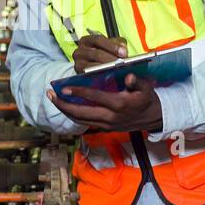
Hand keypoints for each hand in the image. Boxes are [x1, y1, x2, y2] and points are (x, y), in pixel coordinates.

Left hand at [47, 73, 162, 132]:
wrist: (154, 119)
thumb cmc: (147, 99)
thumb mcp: (146, 88)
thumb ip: (136, 81)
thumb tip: (128, 76)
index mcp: (119, 104)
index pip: (95, 97)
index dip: (78, 92)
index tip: (64, 88)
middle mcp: (110, 117)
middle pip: (81, 113)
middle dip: (63, 105)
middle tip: (50, 94)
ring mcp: (106, 124)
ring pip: (80, 120)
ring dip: (64, 110)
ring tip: (53, 99)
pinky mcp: (105, 128)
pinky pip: (85, 122)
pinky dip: (73, 115)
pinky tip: (65, 106)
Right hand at [72, 33, 127, 73]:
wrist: (92, 67)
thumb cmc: (102, 54)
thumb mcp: (109, 45)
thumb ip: (117, 43)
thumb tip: (123, 48)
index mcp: (87, 40)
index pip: (98, 40)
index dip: (112, 46)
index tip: (123, 52)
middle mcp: (79, 51)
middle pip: (97, 54)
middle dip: (111, 59)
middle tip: (122, 64)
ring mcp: (78, 63)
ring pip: (93, 66)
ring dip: (107, 68)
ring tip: (118, 70)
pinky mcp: (79, 75)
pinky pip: (90, 76)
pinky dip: (101, 76)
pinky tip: (110, 76)